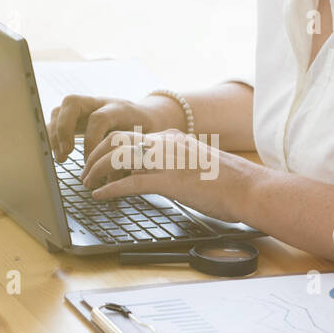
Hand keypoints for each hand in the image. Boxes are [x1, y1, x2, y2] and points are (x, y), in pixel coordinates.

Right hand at [46, 95, 180, 162]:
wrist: (149, 117)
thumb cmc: (147, 134)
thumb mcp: (144, 143)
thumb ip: (129, 157)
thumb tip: (112, 180)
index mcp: (120, 108)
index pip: (99, 119)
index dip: (91, 142)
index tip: (90, 163)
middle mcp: (100, 102)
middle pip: (73, 103)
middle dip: (64, 129)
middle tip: (66, 153)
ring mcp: (87, 106)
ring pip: (61, 109)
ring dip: (55, 134)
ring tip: (61, 158)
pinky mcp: (78, 114)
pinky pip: (57, 119)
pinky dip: (53, 136)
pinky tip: (58, 154)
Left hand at [82, 128, 257, 224]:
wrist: (249, 188)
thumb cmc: (230, 183)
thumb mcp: (196, 165)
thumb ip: (175, 165)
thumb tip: (161, 177)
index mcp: (172, 138)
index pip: (132, 136)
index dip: (110, 149)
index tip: (100, 161)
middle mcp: (166, 144)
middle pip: (117, 141)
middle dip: (95, 155)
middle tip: (85, 172)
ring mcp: (166, 161)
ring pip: (117, 158)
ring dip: (96, 171)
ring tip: (86, 183)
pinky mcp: (168, 181)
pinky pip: (129, 183)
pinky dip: (110, 189)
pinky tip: (100, 196)